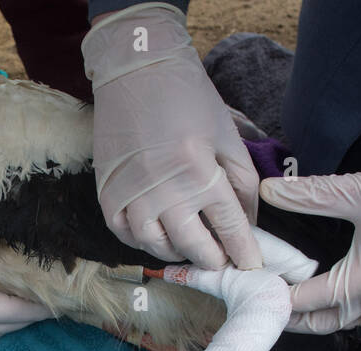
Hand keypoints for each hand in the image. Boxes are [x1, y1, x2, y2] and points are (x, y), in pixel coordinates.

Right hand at [83, 3, 261, 270]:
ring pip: (158, 247)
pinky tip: (159, 236)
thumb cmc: (188, 99)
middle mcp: (166, 192)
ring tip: (191, 249)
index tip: (252, 268)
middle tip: (222, 263)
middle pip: (194, 246)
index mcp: (201, 174)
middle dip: (213, 260)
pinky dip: (144, 243)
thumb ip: (242, 182)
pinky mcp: (108, 196)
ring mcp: (133, 198)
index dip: (244, 252)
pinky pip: (126, 236)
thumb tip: (248, 223)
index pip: (229, 228)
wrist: (136, 73)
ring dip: (179, 254)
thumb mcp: (227, 135)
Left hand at [259, 123, 360, 333]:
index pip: (307, 301)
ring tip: (286, 303)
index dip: (275, 297)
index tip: (248, 288)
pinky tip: (325, 294)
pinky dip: (339, 307)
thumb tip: (267, 191)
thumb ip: (311, 194)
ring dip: (315, 317)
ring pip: (345, 318)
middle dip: (293, 321)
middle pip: (325, 323)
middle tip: (261, 307)